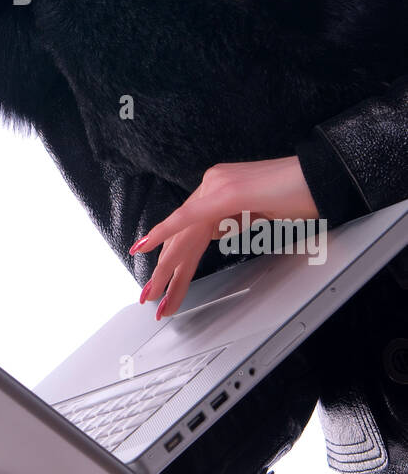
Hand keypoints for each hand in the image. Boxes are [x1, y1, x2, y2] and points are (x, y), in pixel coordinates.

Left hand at [130, 156, 319, 319]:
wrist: (323, 177)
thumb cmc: (299, 195)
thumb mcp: (258, 212)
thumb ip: (234, 219)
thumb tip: (218, 232)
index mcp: (219, 188)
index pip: (189, 228)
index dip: (172, 252)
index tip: (159, 275)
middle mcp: (213, 183)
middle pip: (182, 234)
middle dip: (165, 269)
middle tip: (150, 296)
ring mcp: (218, 185)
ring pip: (183, 233)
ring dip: (167, 268)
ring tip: (155, 295)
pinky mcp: (227, 193)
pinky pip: (190, 217)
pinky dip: (168, 233)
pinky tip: (150, 248)